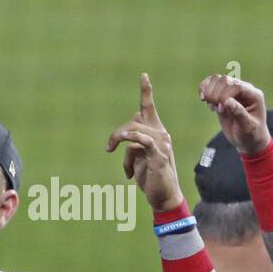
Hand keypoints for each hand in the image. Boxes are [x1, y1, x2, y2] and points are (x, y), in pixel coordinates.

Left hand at [106, 74, 183, 212]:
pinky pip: (143, 141)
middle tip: (109, 149)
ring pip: (134, 131)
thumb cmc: (149, 177)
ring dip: (120, 142)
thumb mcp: (135, 159)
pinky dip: (132, 138)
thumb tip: (124, 142)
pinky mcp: (158, 155)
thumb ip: (131, 145)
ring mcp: (162, 144)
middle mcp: (161, 134)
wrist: (163, 195)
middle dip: (117, 133)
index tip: (143, 75)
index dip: (146, 92)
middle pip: (134, 120)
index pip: (149, 108)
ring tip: (114, 153)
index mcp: (156, 132)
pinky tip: (123, 140)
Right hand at [199, 74, 272, 156]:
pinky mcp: (223, 97)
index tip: (220, 108)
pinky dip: (205, 91)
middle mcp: (243, 91)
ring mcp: (232, 93)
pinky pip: (211, 87)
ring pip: (217, 80)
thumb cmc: (251, 134)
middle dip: (215, 93)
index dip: (224, 94)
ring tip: (207, 102)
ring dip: (208, 91)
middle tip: (213, 107)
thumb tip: (227, 101)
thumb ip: (239, 113)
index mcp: (253, 95)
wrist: (248, 140)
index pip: (236, 86)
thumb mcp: (247, 126)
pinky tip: (205, 102)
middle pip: (225, 80)